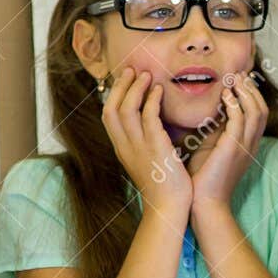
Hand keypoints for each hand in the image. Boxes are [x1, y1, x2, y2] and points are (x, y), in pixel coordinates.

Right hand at [101, 67, 191, 216]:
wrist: (170, 208)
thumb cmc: (165, 188)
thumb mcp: (148, 163)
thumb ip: (145, 144)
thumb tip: (152, 127)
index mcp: (122, 150)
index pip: (108, 117)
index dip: (114, 96)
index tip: (124, 81)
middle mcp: (125, 147)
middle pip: (110, 109)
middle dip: (119, 86)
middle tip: (131, 70)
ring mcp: (137, 148)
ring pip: (126, 109)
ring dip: (135, 88)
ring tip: (146, 74)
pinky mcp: (154, 148)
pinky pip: (148, 117)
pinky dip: (151, 100)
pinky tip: (159, 91)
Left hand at [187, 72, 267, 210]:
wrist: (203, 203)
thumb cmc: (202, 178)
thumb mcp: (211, 147)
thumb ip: (215, 128)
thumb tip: (210, 109)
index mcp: (247, 145)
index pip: (258, 113)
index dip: (251, 94)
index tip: (238, 79)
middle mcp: (251, 144)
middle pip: (262, 109)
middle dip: (251, 88)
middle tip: (238, 73)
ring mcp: (245, 147)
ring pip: (256, 111)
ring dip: (245, 92)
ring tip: (233, 79)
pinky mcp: (234, 149)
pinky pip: (241, 120)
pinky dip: (235, 104)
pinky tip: (225, 94)